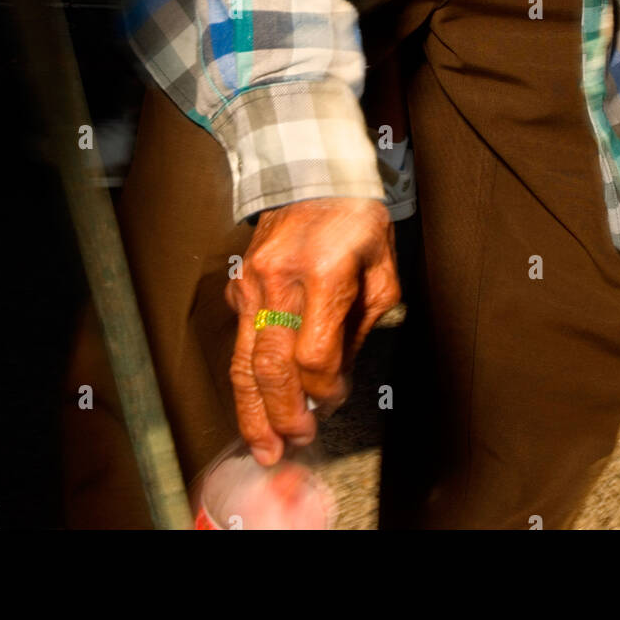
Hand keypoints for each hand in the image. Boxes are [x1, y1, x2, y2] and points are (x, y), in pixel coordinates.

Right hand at [226, 196, 399, 465]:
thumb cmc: (355, 219)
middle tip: (291, 444)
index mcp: (324, 272)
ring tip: (260, 443)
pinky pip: (239, 339)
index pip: (315, 355)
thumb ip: (361, 326)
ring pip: (243, 360)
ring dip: (251, 410)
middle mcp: (281, 278)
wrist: (314, 174)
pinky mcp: (240, 283)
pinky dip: (245, 377)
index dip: (325, 389)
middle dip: (281, 415)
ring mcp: (253, 280)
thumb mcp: (380, 269)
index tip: (334, 400)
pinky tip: (253, 402)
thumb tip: (337, 376)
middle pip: (271, 366)